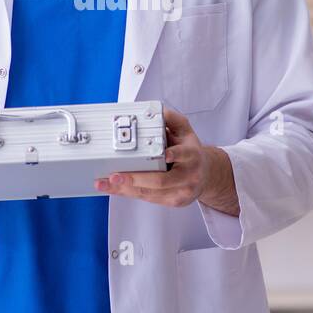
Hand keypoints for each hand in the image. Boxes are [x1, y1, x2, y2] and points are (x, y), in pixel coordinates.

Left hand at [93, 107, 238, 212]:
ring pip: (150, 193)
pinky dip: (129, 193)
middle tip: (115, 175)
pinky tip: (115, 188)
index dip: (175, 155)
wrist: (206, 175)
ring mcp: (181, 192)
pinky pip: (148, 199)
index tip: (165, 155)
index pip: (184, 155)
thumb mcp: (186, 131)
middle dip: (136, 179)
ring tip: (106, 183)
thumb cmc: (191, 151)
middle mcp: (188, 176)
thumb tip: (155, 110)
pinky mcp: (173, 202)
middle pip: (161, 181)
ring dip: (125, 189)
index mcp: (192, 155)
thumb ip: (171, 119)